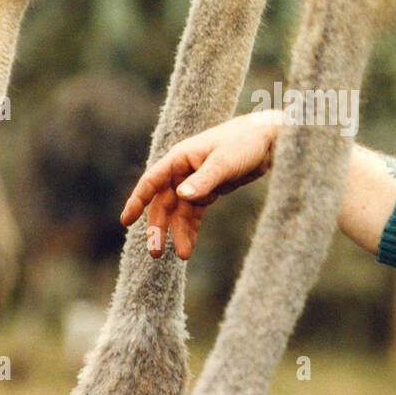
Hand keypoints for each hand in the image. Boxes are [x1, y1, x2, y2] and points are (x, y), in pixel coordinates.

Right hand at [120, 110, 281, 258]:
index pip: (152, 181)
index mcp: (180, 158)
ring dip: (179, 232)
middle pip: (164, 202)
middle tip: (156, 252)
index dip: (137, 200)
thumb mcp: (224, 161)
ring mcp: (195, 181)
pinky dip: (191, 227)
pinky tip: (190, 244)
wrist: (269, 139)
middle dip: (159, 227)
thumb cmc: (245, 142)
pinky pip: (194, 212)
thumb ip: (204, 180)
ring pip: (180, 211)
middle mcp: (183, 170)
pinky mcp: (209, 190)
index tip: (126, 221)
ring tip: (183, 255)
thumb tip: (181, 196)